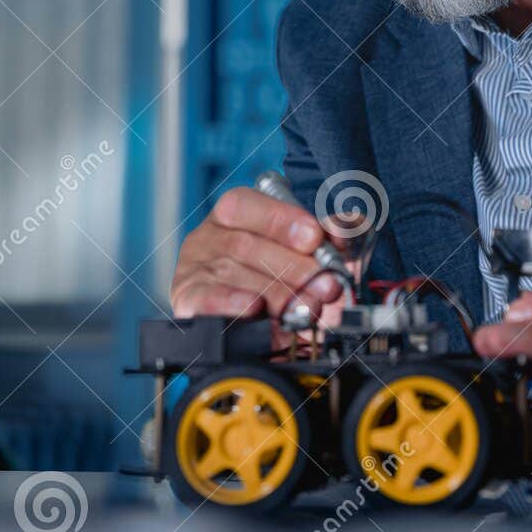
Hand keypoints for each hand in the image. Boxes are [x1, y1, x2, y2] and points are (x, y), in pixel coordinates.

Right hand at [170, 187, 341, 318]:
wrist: (254, 327)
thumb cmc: (283, 276)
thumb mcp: (311, 251)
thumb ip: (330, 234)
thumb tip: (345, 227)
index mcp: (233, 214)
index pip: (244, 204)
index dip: (279, 218)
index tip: (314, 237)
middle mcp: (208, 237)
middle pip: (243, 245)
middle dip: (292, 266)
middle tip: (326, 284)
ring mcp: (193, 269)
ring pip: (230, 274)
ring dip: (276, 293)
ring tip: (309, 307)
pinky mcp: (186, 302)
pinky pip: (204, 298)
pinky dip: (231, 303)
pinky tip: (255, 308)